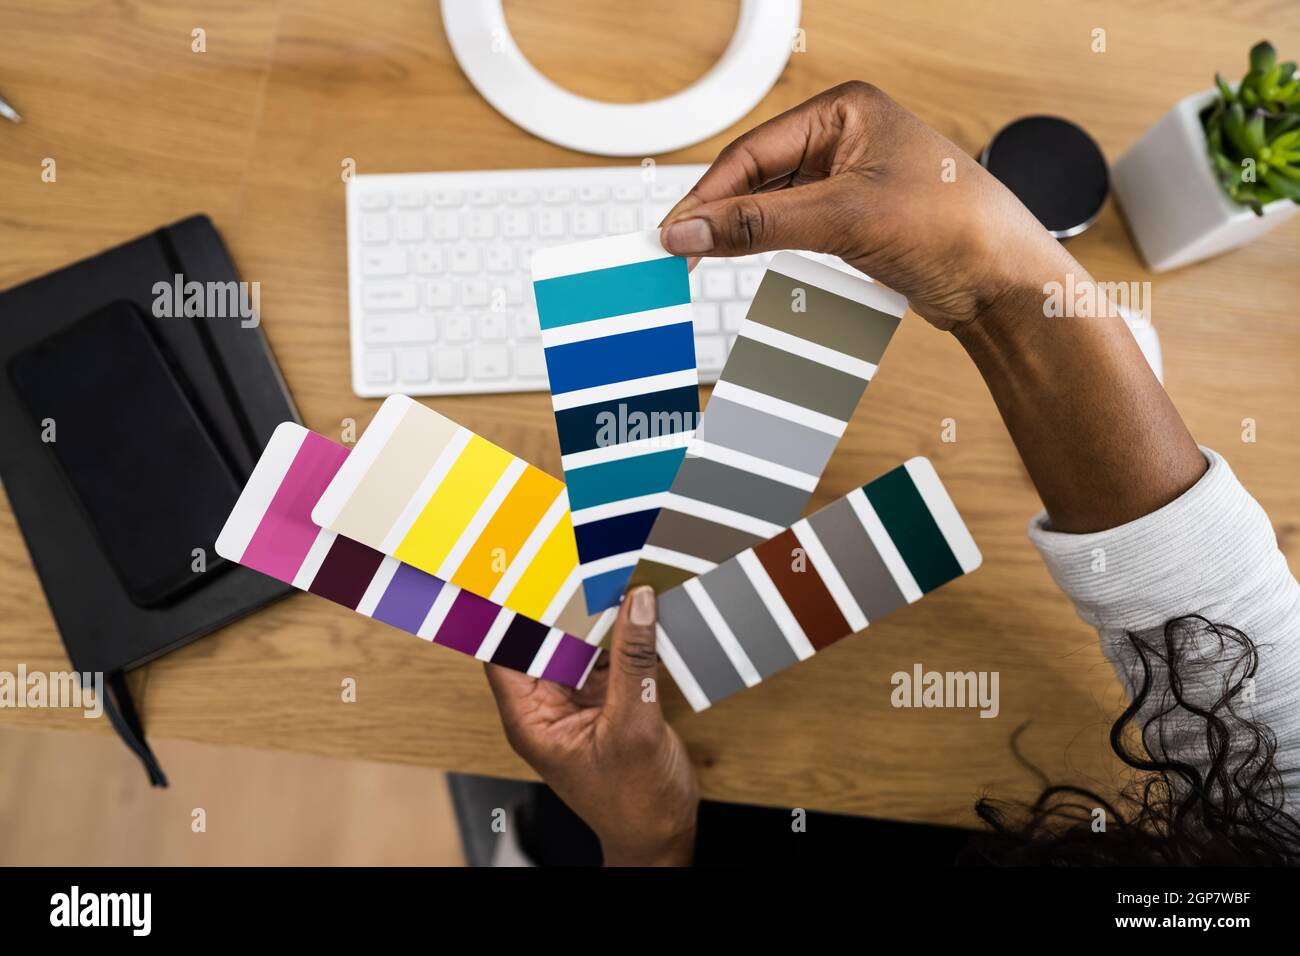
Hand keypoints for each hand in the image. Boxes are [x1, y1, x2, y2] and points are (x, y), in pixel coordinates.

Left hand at [484, 587, 698, 865]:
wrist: (661, 836)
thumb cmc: (633, 803)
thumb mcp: (634, 725)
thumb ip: (634, 660)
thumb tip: (637, 603)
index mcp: (531, 718)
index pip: (503, 649)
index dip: (508, 609)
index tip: (521, 570)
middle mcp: (547, 704)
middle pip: (545, 637)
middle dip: (564, 602)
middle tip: (579, 559)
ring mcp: (578, 700)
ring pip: (581, 641)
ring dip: (599, 615)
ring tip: (615, 575)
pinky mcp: (608, 699)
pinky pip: (611, 655)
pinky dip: (625, 635)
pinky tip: (641, 611)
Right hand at [659, 81, 1075, 331]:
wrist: (1006, 281)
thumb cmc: (954, 226)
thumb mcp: (843, 219)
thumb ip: (758, 225)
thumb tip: (691, 232)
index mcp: (846, 110)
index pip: (753, 151)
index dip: (708, 196)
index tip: (674, 233)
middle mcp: (846, 137)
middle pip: (758, 176)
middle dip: (719, 214)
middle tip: (679, 252)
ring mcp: (852, 178)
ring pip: (773, 204)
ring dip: (742, 233)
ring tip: (704, 261)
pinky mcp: (857, 217)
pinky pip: (795, 227)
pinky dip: (769, 245)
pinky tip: (747, 260)